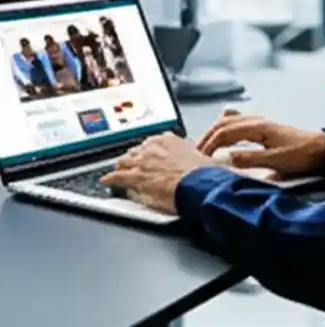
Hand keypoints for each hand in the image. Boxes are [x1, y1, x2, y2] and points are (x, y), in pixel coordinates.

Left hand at [100, 133, 217, 213]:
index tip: (152, 153)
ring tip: (119, 171)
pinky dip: (110, 180)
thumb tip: (216, 160)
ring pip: (124, 162)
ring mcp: (143, 162)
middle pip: (137, 151)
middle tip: (134, 164)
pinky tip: (107, 182)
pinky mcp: (135, 177)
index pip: (156, 141)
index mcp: (172, 141)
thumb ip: (205, 158)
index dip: (152, 150)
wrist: (199, 185)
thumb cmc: (206, 175)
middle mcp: (155, 147)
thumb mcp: (208, 160)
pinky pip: (116, 177)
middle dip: (135, 157)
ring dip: (122, 167)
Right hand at [196, 108, 324, 174]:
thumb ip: (249, 159)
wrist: (321, 148)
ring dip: (214, 132)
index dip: (209, 145)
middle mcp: (256, 121)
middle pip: (222, 124)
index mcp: (257, 127)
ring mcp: (259, 123)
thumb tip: (224, 158)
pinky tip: (223, 128)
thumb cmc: (301, 154)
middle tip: (196, 154)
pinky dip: (225, 126)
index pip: (223, 132)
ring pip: (229, 121)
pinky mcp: (263, 128)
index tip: (200, 159)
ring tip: (203, 145)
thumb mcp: (275, 160)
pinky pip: (238, 122)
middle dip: (206, 138)